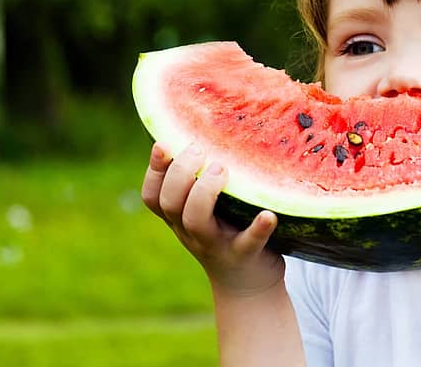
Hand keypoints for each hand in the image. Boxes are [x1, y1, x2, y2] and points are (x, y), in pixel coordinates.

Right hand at [141, 142, 284, 296]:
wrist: (248, 286)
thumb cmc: (227, 234)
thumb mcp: (206, 211)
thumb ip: (198, 182)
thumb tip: (201, 133)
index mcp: (179, 218)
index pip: (152, 196)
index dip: (154, 171)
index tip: (164, 144)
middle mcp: (191, 231)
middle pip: (170, 203)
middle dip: (180, 174)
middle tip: (200, 152)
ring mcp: (216, 245)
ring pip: (195, 220)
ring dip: (205, 193)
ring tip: (222, 170)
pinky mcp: (245, 255)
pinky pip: (248, 243)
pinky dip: (258, 228)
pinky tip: (268, 213)